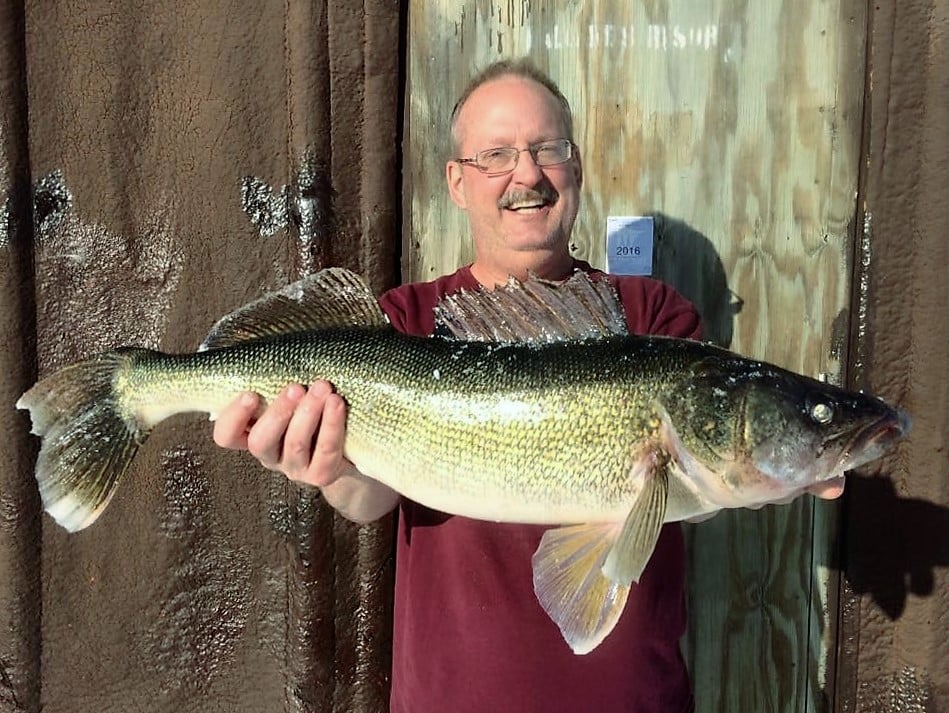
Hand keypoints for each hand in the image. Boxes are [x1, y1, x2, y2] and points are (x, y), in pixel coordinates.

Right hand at [214, 381, 400, 522]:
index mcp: (254, 434)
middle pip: (260, 442)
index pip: (227, 436)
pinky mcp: (322, 475)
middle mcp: (271, 455)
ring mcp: (295, 468)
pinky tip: (337, 404)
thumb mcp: (293, 395)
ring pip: (294, 445)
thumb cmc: (316, 411)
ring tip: (322, 388)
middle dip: (277, 413)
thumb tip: (273, 340)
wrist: (353, 450)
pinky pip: (326, 451)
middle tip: (294, 388)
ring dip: (308, 414)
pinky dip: (332, 425)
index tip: (250, 394)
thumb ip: (278, 379)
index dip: (232, 418)